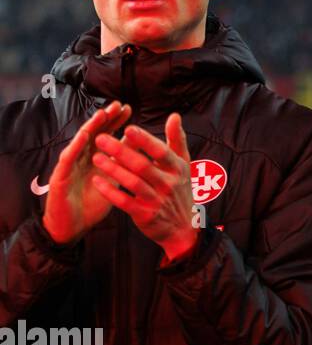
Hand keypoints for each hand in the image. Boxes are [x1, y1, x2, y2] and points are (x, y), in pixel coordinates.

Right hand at [42, 101, 133, 243]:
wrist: (73, 227)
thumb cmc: (92, 202)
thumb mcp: (112, 180)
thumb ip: (122, 162)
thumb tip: (137, 144)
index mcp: (95, 159)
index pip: (105, 135)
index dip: (115, 122)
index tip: (128, 109)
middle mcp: (81, 159)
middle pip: (93, 134)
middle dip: (105, 119)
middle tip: (117, 105)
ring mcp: (70, 166)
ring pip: (80, 143)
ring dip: (90, 128)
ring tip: (102, 114)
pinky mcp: (60, 178)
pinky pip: (67, 160)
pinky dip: (75, 147)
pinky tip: (84, 136)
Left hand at [90, 113, 198, 261]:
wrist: (183, 228)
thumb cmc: (180, 191)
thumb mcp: (184, 165)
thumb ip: (177, 140)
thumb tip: (174, 116)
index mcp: (177, 169)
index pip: (161, 152)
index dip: (145, 141)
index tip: (129, 129)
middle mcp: (168, 184)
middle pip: (143, 165)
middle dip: (121, 151)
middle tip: (101, 139)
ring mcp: (157, 200)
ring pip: (132, 183)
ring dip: (113, 170)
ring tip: (96, 157)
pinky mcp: (145, 215)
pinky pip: (125, 202)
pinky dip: (111, 192)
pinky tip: (98, 181)